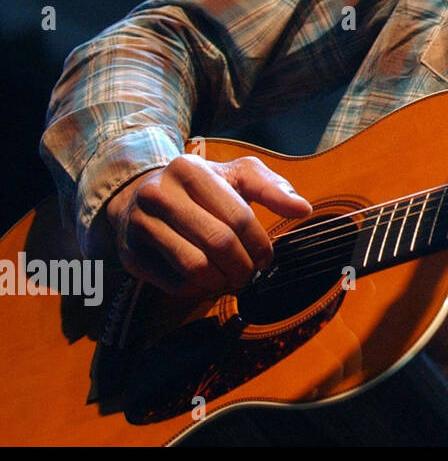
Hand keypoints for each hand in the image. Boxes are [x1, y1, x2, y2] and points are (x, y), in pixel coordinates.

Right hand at [104, 153, 311, 296]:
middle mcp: (159, 194)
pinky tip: (208, 282)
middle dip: (243, 266)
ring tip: (231, 279)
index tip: (267, 258)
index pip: (238, 216)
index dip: (260, 243)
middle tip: (251, 274)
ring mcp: (139, 225)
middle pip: (218, 243)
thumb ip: (272, 188)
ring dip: (222, 281)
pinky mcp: (130, 255)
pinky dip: (199, 290)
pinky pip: (174, 283)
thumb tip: (303, 209)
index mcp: (189, 170)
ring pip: (195, 267)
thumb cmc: (201, 187)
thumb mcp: (237, 175)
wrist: (140, 195)